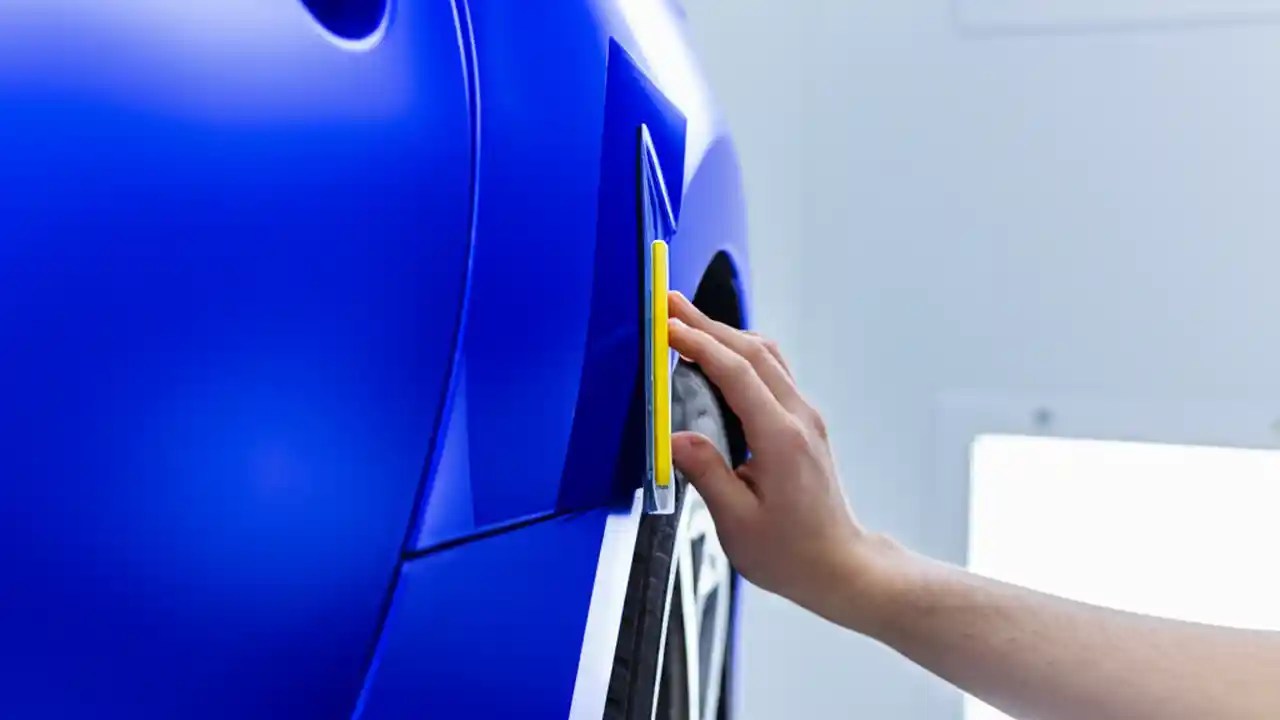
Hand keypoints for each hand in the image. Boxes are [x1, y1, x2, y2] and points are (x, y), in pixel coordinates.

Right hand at [667, 292, 896, 627]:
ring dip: (725, 334)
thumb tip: (674, 437)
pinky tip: (716, 356)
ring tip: (685, 321)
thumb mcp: (737, 522)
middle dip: (707, 323)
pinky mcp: (802, 424)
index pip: (735, 373)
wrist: (838, 566)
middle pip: (752, 351)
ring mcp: (804, 418)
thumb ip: (706, 474)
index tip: (665, 324)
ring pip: (765, 356)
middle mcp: (798, 418)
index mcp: (781, 439)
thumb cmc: (791, 553)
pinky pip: (771, 373)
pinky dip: (739, 354)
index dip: (698, 343)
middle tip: (667, 303)